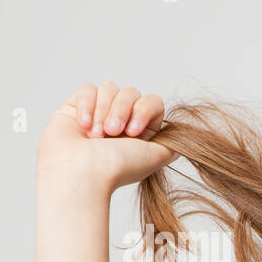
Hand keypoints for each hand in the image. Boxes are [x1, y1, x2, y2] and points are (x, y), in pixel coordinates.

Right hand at [36, 81, 178, 192]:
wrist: (81, 173)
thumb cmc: (117, 168)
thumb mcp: (156, 156)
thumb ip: (173, 144)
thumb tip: (185, 138)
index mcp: (142, 131)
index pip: (152, 102)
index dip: (144, 110)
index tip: (133, 132)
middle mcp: (121, 121)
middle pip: (131, 92)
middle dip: (122, 110)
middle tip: (113, 133)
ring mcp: (98, 113)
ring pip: (109, 88)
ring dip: (104, 110)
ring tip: (96, 135)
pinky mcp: (76, 108)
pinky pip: (87, 89)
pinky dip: (87, 105)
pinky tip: (84, 126)